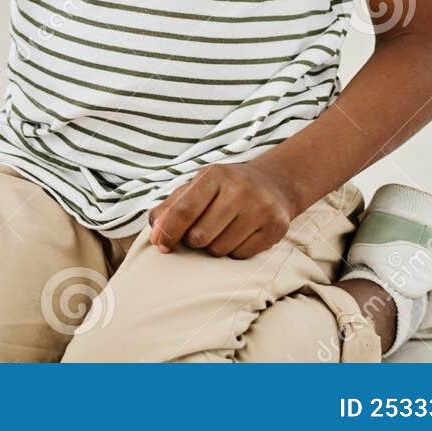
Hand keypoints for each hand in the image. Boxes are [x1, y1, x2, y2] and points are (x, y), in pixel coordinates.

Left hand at [146, 161, 301, 258]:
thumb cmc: (224, 189)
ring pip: (220, 250)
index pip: (185, 209)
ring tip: (222, 230)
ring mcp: (261, 208)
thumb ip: (171, 207)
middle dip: (193, 241)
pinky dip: (234, 252)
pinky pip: (241, 256)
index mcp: (215, 174)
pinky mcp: (276, 227)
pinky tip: (240, 235)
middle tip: (200, 231)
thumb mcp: (197, 187)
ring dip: (214, 247)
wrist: (272, 184)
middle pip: (200, 236)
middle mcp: (240, 188)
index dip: (168, 231)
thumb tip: (155, 235)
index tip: (160, 245)